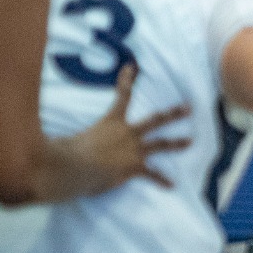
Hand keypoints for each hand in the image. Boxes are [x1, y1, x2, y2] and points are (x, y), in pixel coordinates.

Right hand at [68, 64, 190, 191]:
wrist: (75, 166)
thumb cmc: (67, 151)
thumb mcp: (69, 137)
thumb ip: (73, 138)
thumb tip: (62, 143)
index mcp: (112, 121)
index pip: (122, 96)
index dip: (127, 80)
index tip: (132, 67)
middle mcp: (127, 133)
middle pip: (156, 120)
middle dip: (174, 113)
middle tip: (190, 107)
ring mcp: (134, 150)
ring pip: (161, 144)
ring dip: (177, 143)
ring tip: (190, 140)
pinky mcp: (133, 168)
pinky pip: (151, 174)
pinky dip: (161, 180)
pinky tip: (171, 185)